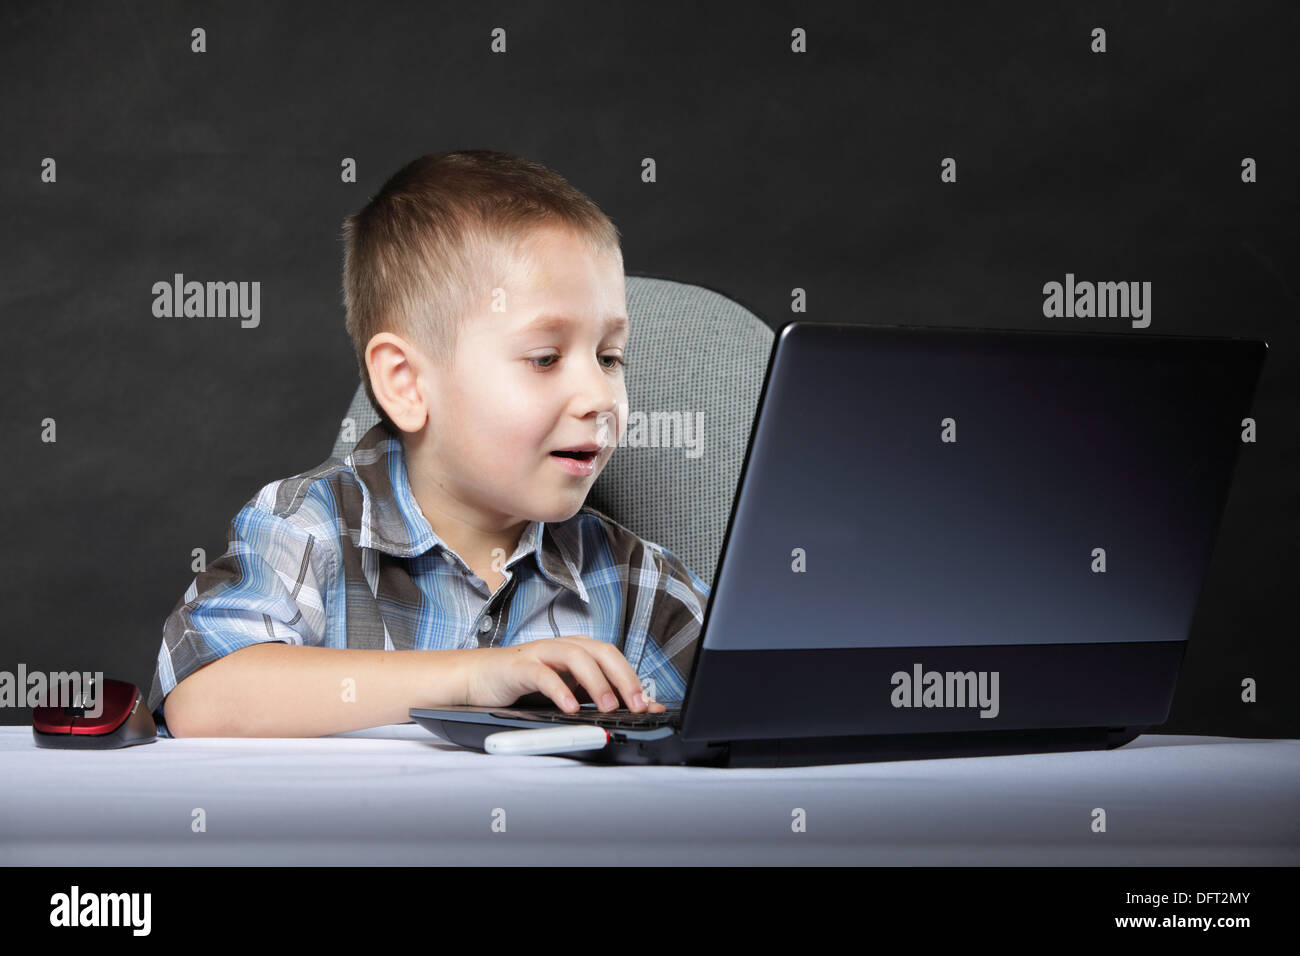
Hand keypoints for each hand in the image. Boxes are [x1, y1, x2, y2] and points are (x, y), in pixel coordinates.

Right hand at [462, 636, 666, 713]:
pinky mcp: (518, 667)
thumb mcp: (566, 691)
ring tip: (607, 707)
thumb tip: (635, 709)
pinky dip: (559, 690)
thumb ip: (596, 697)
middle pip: (601, 652)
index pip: (614, 658)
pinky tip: (569, 707)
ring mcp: (540, 653)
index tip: (649, 706)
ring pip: (576, 657)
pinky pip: (542, 674)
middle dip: (623, 678)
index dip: (633, 679)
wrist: (477, 677)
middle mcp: (562, 647)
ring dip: (596, 682)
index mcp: (577, 650)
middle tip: (635, 706)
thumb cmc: (523, 684)